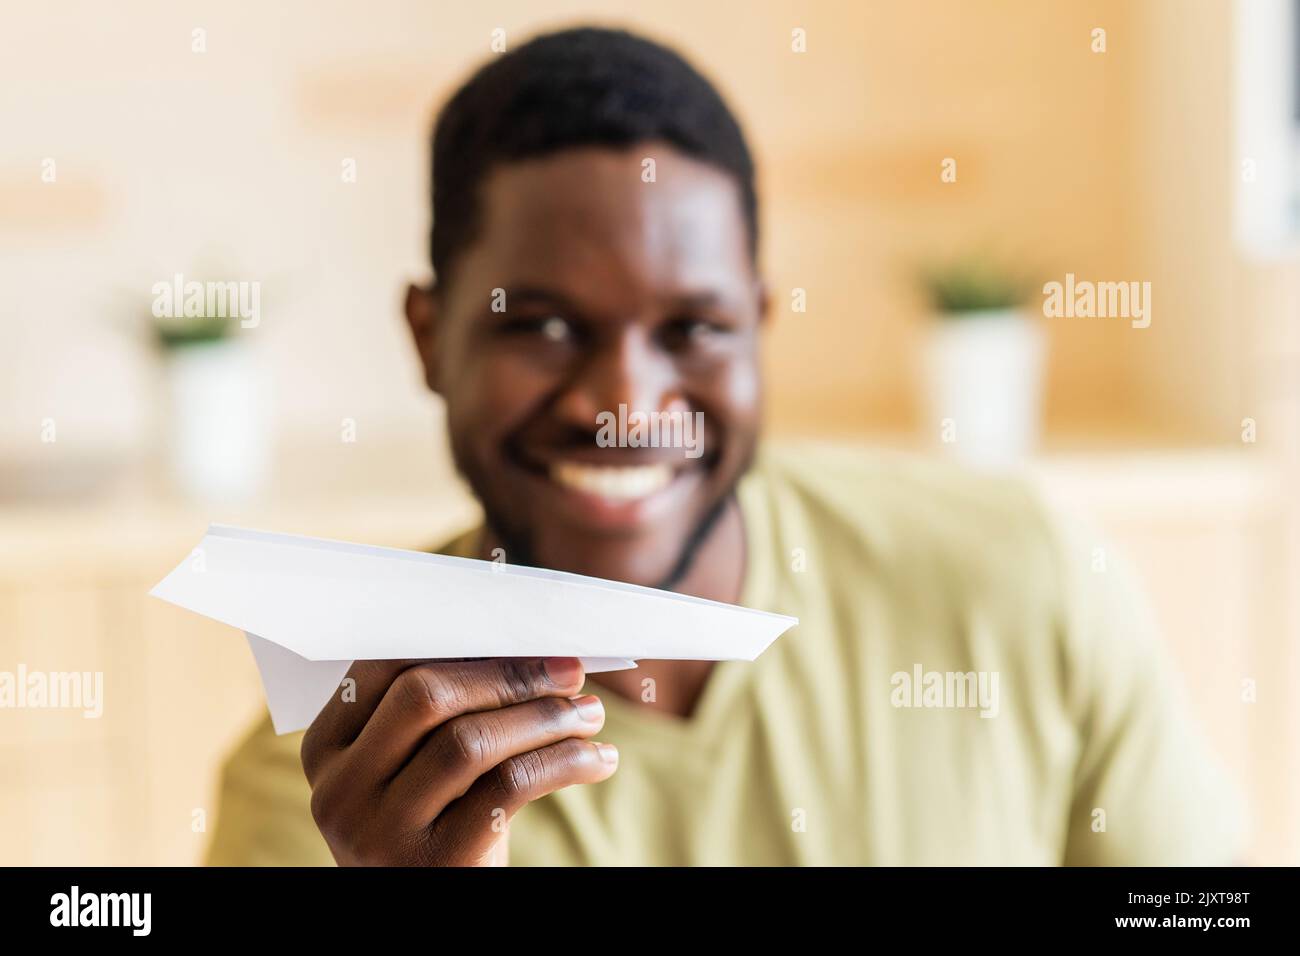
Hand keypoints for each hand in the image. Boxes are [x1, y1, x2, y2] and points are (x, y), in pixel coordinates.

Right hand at [300, 656, 616, 865]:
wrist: (437, 903)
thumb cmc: (442, 823)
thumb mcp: (423, 769)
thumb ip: (447, 710)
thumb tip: (525, 642)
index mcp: (327, 749)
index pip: (385, 666)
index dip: (461, 643)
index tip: (525, 639)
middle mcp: (339, 790)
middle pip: (425, 696)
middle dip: (509, 675)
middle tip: (570, 671)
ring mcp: (378, 831)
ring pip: (470, 740)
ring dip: (545, 718)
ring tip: (590, 715)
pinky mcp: (431, 862)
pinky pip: (508, 787)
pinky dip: (564, 762)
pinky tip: (597, 760)